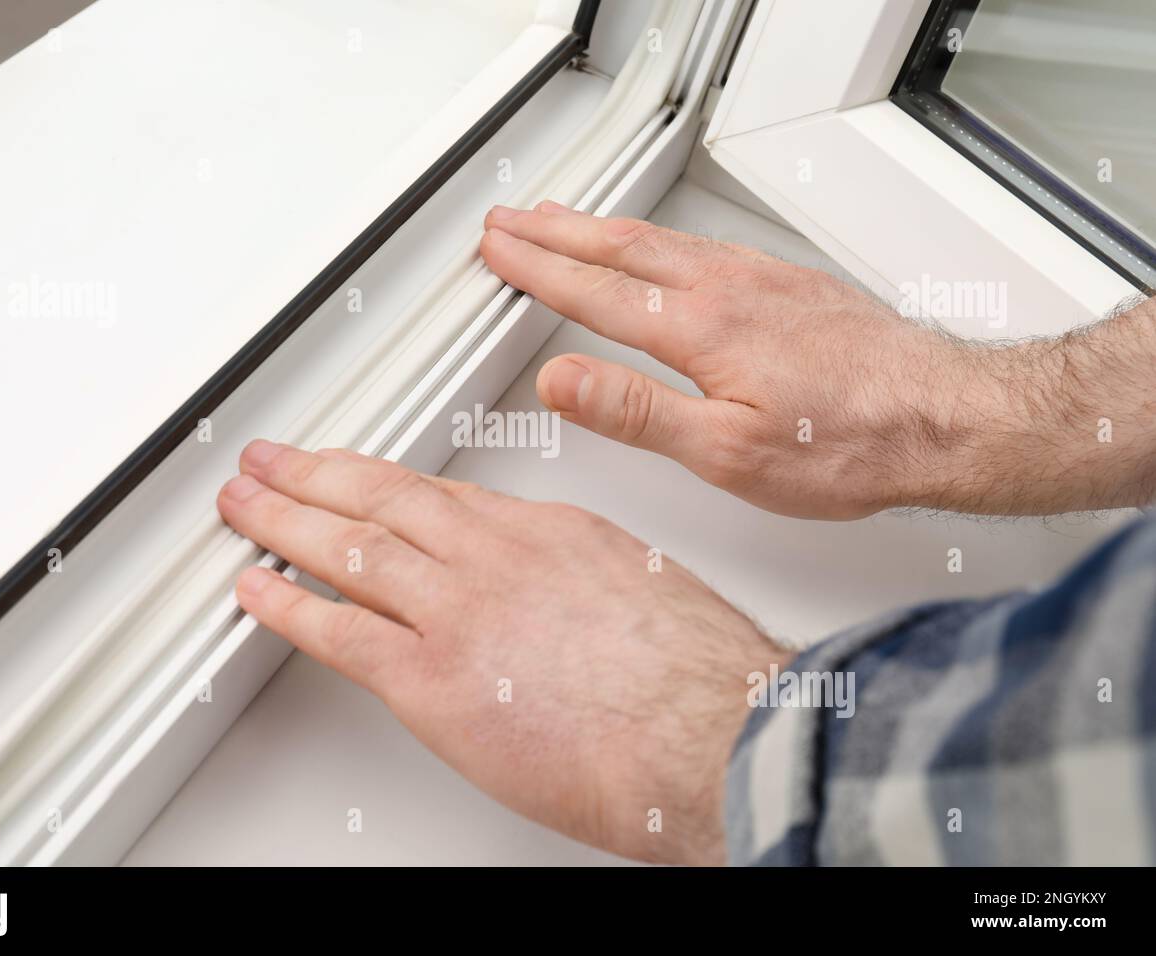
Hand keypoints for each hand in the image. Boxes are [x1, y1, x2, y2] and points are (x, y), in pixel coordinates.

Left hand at [218, 442, 788, 863]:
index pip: (446, 495)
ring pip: (349, 546)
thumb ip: (583, 589)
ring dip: (284, 519)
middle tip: (273, 460)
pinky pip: (338, 630)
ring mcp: (459, 610)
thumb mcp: (647, 594)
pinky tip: (255, 588)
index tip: (360, 477)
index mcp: (551, 530)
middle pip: (383, 498)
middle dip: (316, 474)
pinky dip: (287, 604)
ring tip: (245, 502)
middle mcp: (495, 554)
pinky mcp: (433, 677)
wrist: (712, 731)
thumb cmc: (699, 678)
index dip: (386, 484)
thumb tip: (564, 611)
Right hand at [480, 202, 1155, 516]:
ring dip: (601, 227)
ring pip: (661, 239)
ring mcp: (762, 280)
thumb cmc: (849, 444)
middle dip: (555, 232)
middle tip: (512, 220)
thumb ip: (636, 412)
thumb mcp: (725, 452)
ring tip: (565, 220)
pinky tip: (661, 243)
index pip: (595, 292)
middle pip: (620, 249)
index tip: (500, 251)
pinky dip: (658, 235)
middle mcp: (728, 290)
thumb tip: (562, 381)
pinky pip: (703, 242)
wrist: (944, 418)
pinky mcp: (791, 283)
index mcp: (701, 330)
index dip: (538, 271)